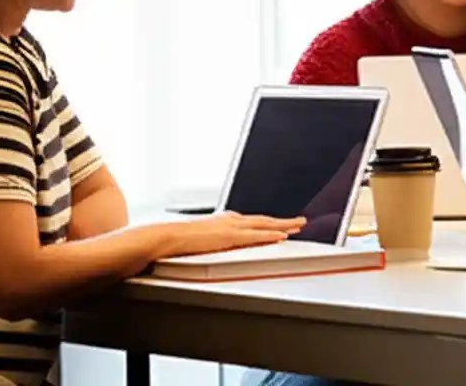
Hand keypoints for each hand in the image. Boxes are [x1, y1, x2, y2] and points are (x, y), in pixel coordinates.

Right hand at [158, 212, 304, 258]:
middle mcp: (230, 221)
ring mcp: (231, 227)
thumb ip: (211, 240)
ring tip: (298, 225)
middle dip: (282, 221)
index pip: (252, 221)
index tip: (281, 224)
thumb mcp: (199, 238)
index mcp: (224, 221)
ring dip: (283, 225)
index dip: (269, 223)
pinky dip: (270, 235)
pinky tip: (282, 236)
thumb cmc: (177, 240)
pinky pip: (256, 236)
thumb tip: (216, 245)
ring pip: (264, 225)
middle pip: (263, 220)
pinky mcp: (229, 237)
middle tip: (299, 221)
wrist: (166, 237)